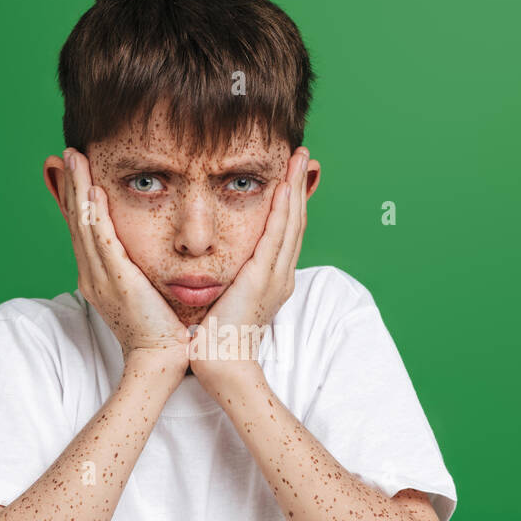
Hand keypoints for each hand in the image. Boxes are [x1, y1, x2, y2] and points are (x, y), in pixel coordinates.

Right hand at [60, 148, 191, 371]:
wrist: (159, 360)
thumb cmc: (159, 331)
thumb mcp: (141, 295)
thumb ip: (135, 273)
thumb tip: (138, 258)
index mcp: (97, 278)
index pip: (83, 229)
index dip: (76, 198)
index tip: (73, 170)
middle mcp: (92, 275)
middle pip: (77, 221)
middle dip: (71, 185)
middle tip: (67, 153)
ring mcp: (101, 277)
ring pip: (84, 223)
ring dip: (78, 188)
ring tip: (74, 158)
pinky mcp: (118, 280)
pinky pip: (102, 239)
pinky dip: (95, 212)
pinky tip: (92, 190)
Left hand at [189, 147, 310, 388]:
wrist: (222, 362)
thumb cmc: (216, 339)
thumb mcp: (227, 300)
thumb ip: (229, 280)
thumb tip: (223, 268)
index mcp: (272, 281)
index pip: (285, 234)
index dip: (292, 204)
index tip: (292, 178)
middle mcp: (281, 275)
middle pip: (295, 222)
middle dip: (299, 187)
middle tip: (304, 157)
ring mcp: (276, 275)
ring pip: (291, 222)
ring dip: (295, 187)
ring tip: (299, 159)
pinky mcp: (263, 276)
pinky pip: (277, 234)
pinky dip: (283, 208)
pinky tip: (284, 185)